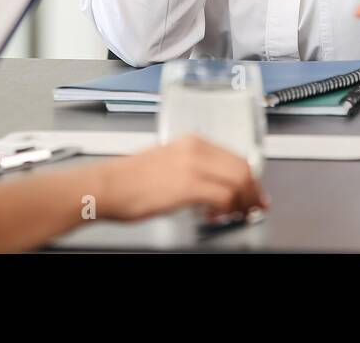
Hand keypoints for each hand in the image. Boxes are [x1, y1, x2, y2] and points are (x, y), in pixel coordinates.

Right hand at [93, 135, 267, 221]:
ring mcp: (193, 165)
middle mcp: (196, 149)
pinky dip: (227, 210)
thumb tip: (213, 186)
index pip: (235, 157)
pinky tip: (215, 217)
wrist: (106, 186)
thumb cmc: (129, 180)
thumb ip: (192, 168)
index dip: (249, 179)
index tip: (253, 194)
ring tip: (237, 215)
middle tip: (253, 207)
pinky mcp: (188, 185)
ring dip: (243, 202)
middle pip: (242, 168)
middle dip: (252, 191)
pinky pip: (223, 196)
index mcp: (192, 142)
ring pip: (238, 180)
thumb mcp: (167, 163)